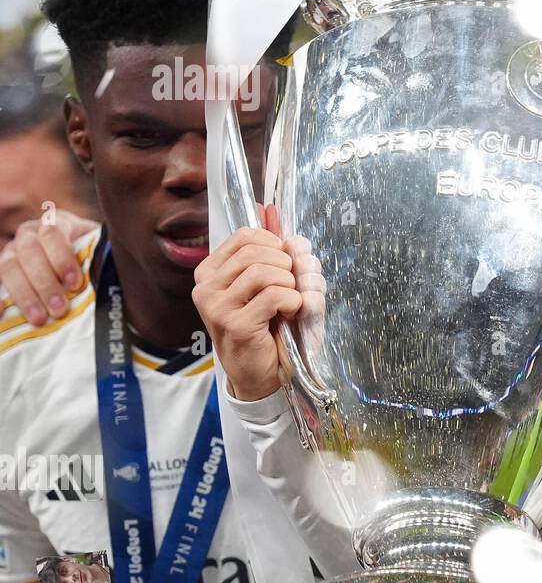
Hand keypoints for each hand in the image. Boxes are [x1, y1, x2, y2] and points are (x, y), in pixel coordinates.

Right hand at [0, 210, 97, 325]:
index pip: (52, 233)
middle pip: (29, 253)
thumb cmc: (93, 255)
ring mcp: (12, 251)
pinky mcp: (3, 271)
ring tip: (40, 319)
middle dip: (44, 283)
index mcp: (56, 222)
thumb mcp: (99, 251)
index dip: (62, 258)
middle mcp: (30, 233)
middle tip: (59, 309)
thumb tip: (107, 279)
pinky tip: (2, 313)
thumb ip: (100, 258)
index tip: (74, 283)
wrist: (79, 258)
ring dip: (24, 295)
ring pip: (9, 268)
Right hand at [192, 210, 301, 401]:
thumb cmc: (267, 326)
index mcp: (210, 271)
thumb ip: (267, 247)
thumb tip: (268, 209)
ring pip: (266, 272)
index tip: (283, 265)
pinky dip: (294, 302)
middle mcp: (206, 287)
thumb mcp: (269, 281)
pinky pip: (276, 295)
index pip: (245, 236)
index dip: (275, 245)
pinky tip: (289, 315)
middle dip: (286, 266)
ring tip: (289, 303)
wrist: (262, 374)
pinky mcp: (236, 324)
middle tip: (290, 288)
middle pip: (257, 252)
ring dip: (290, 286)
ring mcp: (217, 306)